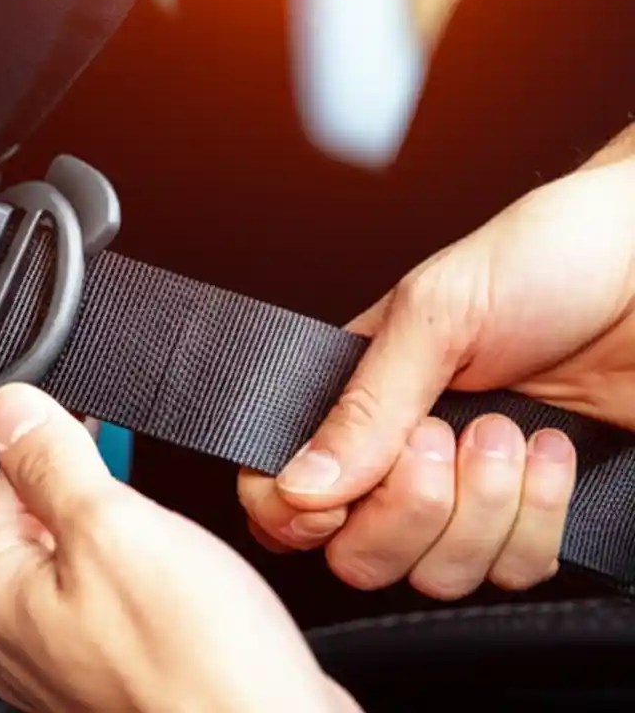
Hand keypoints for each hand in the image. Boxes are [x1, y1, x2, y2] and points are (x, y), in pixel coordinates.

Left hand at [0, 383, 359, 712]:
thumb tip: (9, 409)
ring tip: (175, 562)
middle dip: (100, 497)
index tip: (96, 429)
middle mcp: (15, 635)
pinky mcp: (116, 676)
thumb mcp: (113, 526)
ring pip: (91, 560)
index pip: (4, 477)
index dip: (57, 441)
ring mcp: (66, 662)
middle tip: (149, 517)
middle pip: (45, 519)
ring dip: (133, 541)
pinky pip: (122, 602)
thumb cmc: (194, 664)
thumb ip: (52, 459)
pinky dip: (152, 585)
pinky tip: (185, 596)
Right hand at [239, 122, 634, 599]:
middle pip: (358, 556)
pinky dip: (538, 517)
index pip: (281, 494)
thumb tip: (298, 484)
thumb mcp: (436, 313)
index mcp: (355, 400)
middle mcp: (400, 458)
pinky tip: (551, 451)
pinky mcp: (533, 517)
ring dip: (482, 505)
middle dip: (409, 507)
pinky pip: (512, 572)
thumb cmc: (552, 258)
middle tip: (444, 436)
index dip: (296, 512)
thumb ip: (363, 404)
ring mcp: (466, 494)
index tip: (338, 493)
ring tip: (510, 429)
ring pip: (436, 574)